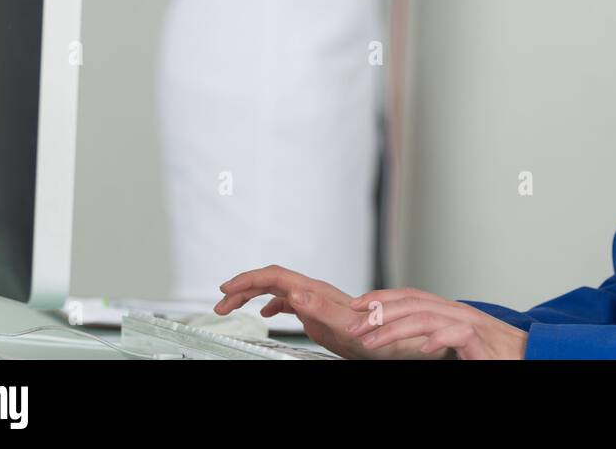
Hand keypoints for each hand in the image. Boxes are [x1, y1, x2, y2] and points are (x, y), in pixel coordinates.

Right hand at [214, 265, 451, 359]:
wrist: (395, 339)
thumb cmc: (375, 337)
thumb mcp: (345, 326)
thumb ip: (319, 309)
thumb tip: (294, 293)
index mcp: (316, 292)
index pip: (274, 276)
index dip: (246, 280)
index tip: (224, 289)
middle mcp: (315, 291)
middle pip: (271, 278)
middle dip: (242, 287)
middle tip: (219, 302)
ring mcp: (318, 299)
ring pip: (278, 288)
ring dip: (253, 294)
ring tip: (232, 307)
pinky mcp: (322, 309)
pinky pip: (290, 300)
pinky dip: (271, 303)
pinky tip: (269, 313)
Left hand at [346, 287, 528, 359]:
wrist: (532, 357)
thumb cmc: (495, 355)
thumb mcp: (457, 344)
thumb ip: (435, 337)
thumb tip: (408, 342)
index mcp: (449, 310)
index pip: (410, 296)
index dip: (381, 298)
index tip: (356, 306)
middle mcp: (457, 311)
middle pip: (412, 301)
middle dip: (378, 311)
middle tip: (354, 325)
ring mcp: (471, 323)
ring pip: (426, 316)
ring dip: (395, 328)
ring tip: (372, 341)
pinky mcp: (482, 340)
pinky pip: (457, 333)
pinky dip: (436, 339)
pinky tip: (421, 349)